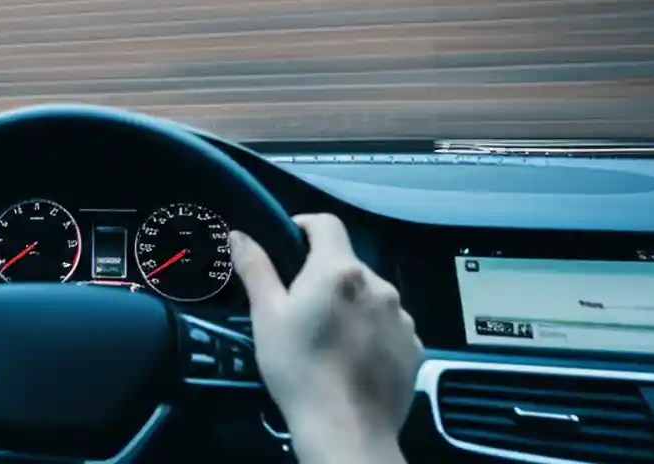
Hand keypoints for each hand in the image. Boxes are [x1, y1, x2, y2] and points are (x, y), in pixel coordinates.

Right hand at [229, 213, 422, 463]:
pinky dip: (370, 332)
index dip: (306, 226)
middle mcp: (378, 286)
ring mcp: (401, 317)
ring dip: (351, 305)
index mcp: (339, 271)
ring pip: (370, 296)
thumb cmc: (299, 369)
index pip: (327, 224)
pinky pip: (388, 326)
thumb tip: (240, 235)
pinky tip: (351, 357)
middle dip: (325, 277)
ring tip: (328, 338)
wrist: (345, 429)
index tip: (291, 242)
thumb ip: (256, 268)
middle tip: (300, 307)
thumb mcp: (266, 316)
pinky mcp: (413, 346)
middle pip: (348, 264)